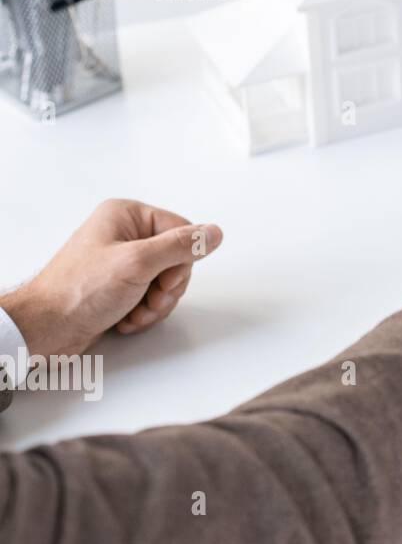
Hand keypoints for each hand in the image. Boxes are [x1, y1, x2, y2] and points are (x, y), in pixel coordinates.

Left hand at [0, 199, 222, 358]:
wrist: (45, 328)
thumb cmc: (78, 292)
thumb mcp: (137, 263)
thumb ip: (181, 246)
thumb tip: (214, 233)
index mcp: (127, 215)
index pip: (182, 232)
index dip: (180, 263)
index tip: (162, 281)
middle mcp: (125, 233)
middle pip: (177, 260)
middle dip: (166, 289)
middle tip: (147, 300)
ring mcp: (123, 260)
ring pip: (167, 282)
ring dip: (156, 304)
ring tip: (133, 313)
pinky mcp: (120, 285)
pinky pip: (152, 296)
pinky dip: (145, 312)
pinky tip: (126, 318)